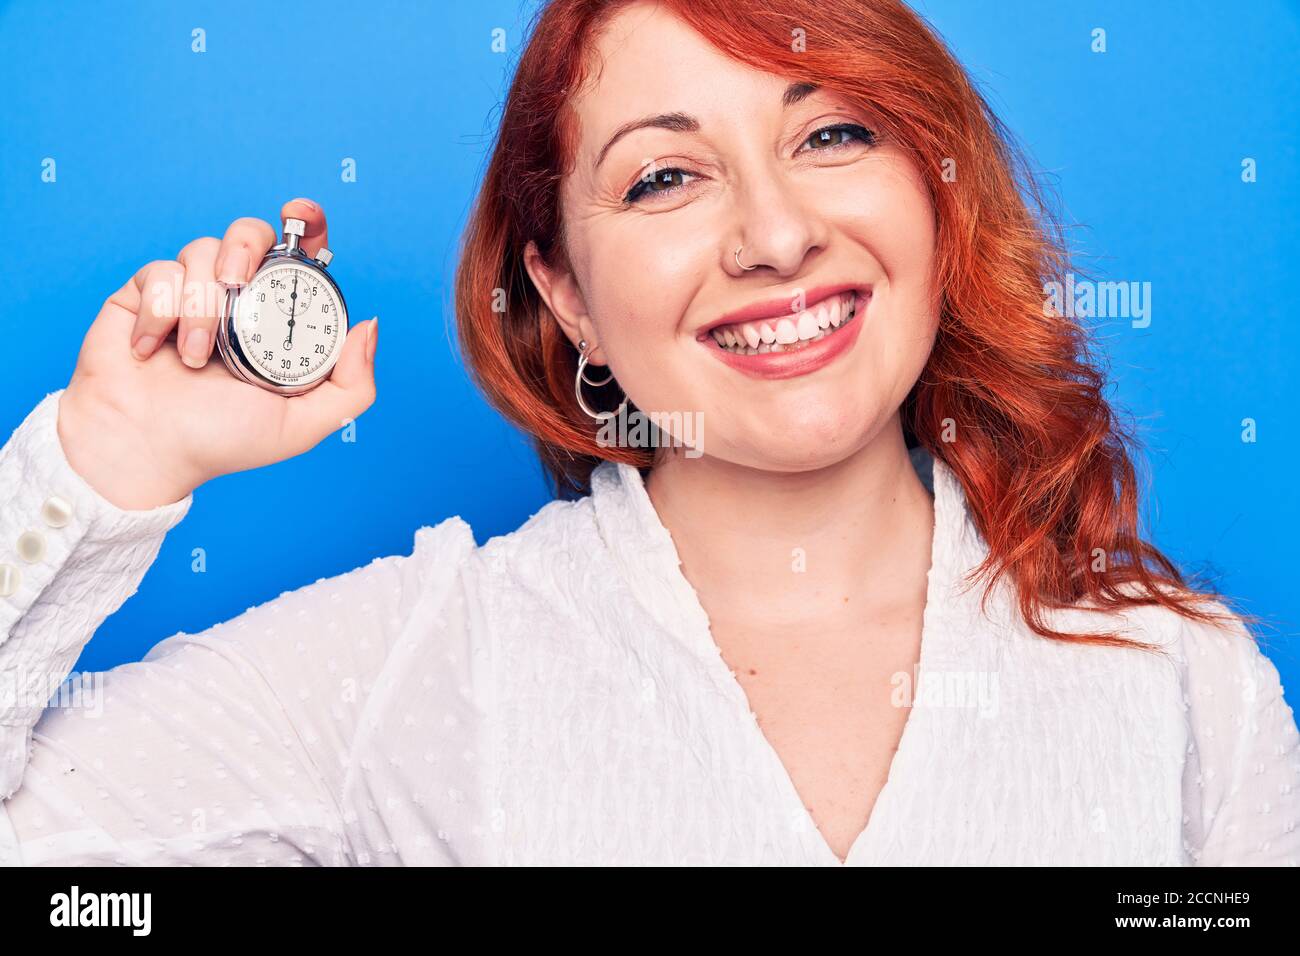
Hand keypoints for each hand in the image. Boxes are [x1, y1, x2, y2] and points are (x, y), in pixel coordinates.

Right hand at [57, 199, 377, 510]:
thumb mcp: (302, 424)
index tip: (299, 215)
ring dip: (201, 306)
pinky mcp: (146, 293)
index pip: (299, 257)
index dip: (306, 224)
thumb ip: (351, 385)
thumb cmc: (221, 440)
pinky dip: (161, 312)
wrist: (147, 448)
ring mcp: (191, 293)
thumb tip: (370, 325)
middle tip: (235, 285)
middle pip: (250, 234)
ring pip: (202, 250)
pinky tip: (156, 350)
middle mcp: (238, 300)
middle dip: (244, 247)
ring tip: (197, 357)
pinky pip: (159, 272)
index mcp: (278, 320)